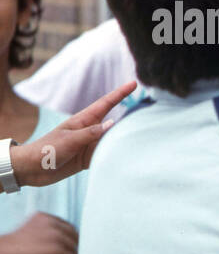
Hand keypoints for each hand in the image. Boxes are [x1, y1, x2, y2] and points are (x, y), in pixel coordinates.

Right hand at [0, 212, 77, 253]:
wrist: (3, 251)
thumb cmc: (15, 244)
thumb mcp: (31, 229)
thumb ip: (45, 229)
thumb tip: (59, 236)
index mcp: (46, 217)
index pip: (67, 226)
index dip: (72, 236)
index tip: (73, 244)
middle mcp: (52, 224)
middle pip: (73, 234)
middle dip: (76, 245)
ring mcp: (55, 236)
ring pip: (73, 246)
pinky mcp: (55, 249)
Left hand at [11, 81, 135, 188]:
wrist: (33, 169)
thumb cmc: (47, 150)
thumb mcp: (69, 140)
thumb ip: (91, 133)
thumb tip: (114, 123)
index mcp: (84, 120)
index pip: (106, 104)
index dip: (120, 93)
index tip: (134, 84)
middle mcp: (91, 131)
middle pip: (115, 121)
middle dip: (131, 115)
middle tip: (150, 111)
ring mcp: (91, 144)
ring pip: (114, 139)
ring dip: (126, 138)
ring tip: (145, 136)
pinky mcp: (91, 158)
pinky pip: (109, 154)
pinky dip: (118, 154)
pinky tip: (130, 155)